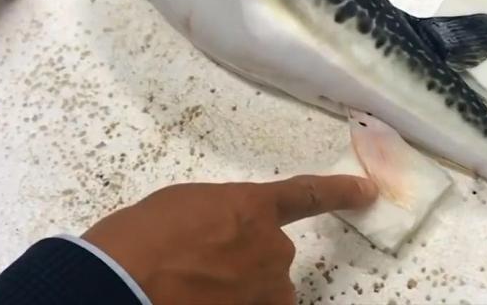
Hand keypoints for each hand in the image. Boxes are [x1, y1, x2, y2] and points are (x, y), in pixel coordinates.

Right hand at [83, 175, 377, 304]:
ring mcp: (266, 291)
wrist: (119, 283)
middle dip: (244, 260)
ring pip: (265, 293)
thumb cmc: (139, 238)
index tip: (367, 192)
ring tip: (193, 290)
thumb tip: (221, 236)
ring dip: (241, 292)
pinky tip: (202, 300)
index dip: (341, 193)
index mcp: (250, 207)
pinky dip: (240, 304)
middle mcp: (270, 248)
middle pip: (272, 255)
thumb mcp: (181, 207)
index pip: (307, 194)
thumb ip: (218, 217)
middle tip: (196, 267)